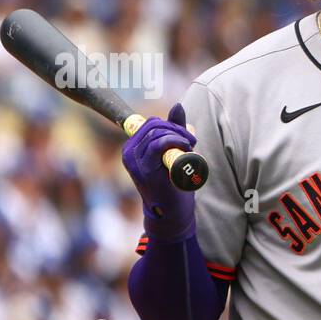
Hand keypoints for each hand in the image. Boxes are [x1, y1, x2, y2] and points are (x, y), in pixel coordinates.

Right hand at [122, 103, 196, 240]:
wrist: (172, 213)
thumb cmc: (174, 183)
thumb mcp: (174, 152)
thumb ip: (174, 130)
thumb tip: (178, 105)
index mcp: (133, 148)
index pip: (151, 122)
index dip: (172, 124)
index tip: (187, 136)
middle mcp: (128, 153)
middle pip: (155, 124)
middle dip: (177, 128)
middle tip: (192, 141)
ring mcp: (134, 162)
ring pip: (158, 133)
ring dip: (179, 137)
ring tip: (189, 149)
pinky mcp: (143, 170)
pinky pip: (158, 144)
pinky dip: (175, 142)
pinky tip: (185, 150)